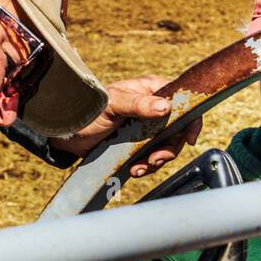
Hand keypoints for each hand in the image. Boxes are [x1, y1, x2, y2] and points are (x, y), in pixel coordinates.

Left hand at [50, 76, 201, 175]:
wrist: (69, 134)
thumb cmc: (88, 111)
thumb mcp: (113, 104)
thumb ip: (138, 104)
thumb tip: (165, 107)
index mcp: (151, 90)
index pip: (182, 100)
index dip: (191, 119)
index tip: (189, 139)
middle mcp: (153, 107)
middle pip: (177, 129)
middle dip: (169, 149)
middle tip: (155, 160)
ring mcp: (147, 127)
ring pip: (166, 146)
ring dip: (156, 161)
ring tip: (139, 168)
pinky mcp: (139, 145)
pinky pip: (152, 157)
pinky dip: (146, 166)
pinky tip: (134, 170)